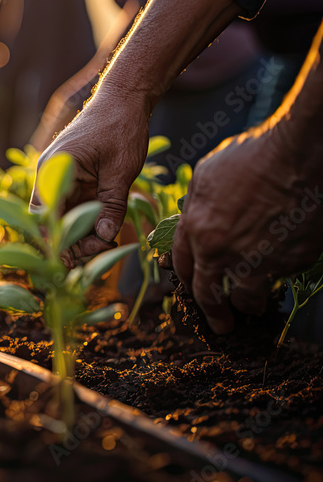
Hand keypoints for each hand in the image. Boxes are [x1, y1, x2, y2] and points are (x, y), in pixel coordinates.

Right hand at [32, 86, 150, 262]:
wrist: (125, 99)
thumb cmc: (120, 127)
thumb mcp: (121, 169)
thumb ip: (112, 205)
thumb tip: (105, 237)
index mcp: (54, 170)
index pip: (43, 215)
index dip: (53, 241)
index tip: (70, 261)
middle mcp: (51, 177)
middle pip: (50, 221)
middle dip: (70, 242)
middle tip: (99, 252)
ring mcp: (61, 180)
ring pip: (63, 219)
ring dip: (80, 235)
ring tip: (107, 244)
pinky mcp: (74, 182)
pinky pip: (74, 210)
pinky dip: (87, 224)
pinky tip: (106, 234)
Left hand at [172, 122, 322, 333]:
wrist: (298, 155)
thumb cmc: (250, 158)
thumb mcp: (205, 178)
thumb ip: (194, 209)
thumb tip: (191, 224)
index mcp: (197, 231)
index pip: (183, 267)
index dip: (186, 281)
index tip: (192, 292)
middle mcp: (223, 253)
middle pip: (210, 295)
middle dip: (214, 315)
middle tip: (221, 326)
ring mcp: (259, 261)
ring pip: (248, 298)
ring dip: (248, 303)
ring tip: (252, 305)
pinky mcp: (292, 261)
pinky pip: (282, 276)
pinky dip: (280, 273)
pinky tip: (282, 260)